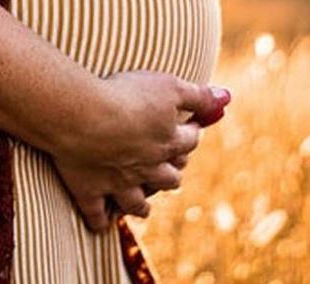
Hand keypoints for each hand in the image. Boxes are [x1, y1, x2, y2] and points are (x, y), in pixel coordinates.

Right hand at [51, 73, 229, 231]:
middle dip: (171, 174)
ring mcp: (118, 183)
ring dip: (142, 204)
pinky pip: (97, 213)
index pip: (188, 141)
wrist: (83, 116)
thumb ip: (198, 96)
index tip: (191, 126)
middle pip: (167, 178)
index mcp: (167, 142)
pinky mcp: (89, 189)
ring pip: (137, 202)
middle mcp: (147, 168)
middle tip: (169, 167)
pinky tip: (102, 223)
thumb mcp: (168, 87)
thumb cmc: (127, 96)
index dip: (191, 133)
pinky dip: (100, 220)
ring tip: (143, 204)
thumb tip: (226, 98)